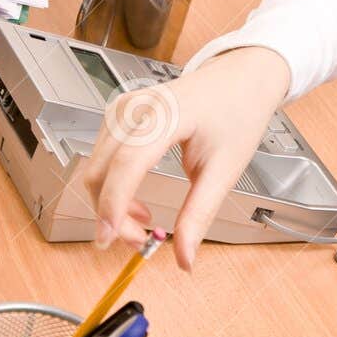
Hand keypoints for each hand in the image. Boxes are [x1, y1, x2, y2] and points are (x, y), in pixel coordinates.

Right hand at [80, 46, 291, 271]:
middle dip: (112, 213)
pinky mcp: (120, 113)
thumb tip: (184, 258)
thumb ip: (199, 215)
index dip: (113, 205)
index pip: (127, 163)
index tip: (109, 240)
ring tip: (145, 220)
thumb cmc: (237, 113)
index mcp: (168, 114)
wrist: (241, 79)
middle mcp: (138, 106)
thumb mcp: (225, 169)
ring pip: (96, 166)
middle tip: (139, 241)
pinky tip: (136, 199)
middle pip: (101, 169)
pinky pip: (101, 156)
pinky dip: (112, 185)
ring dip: (111, 202)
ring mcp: (125, 107)